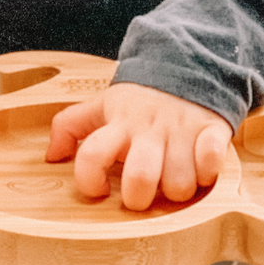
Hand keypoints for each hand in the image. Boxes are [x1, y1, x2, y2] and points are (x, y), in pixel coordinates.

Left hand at [45, 82, 232, 210]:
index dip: (89, 181)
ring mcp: (181, 130)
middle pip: (139, 179)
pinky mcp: (212, 130)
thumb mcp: (103, 105)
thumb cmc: (141, 99)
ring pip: (179, 184)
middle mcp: (148, 129)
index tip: (99, 191)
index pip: (91, 155)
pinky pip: (213, 161)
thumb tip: (50, 156)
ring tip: (175, 177)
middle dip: (140, 198)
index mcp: (118, 123)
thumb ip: (70, 125)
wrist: (186, 67)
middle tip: (144, 192)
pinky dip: (209, 170)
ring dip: (178, 189)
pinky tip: (202, 166)